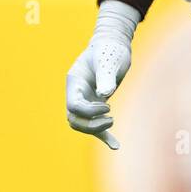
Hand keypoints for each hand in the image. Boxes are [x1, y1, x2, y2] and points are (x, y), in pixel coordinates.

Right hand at [66, 0, 140, 149]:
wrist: (114, 45)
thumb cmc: (111, 49)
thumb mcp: (109, 60)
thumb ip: (106, 76)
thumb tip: (105, 94)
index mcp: (75, 81)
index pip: (73, 105)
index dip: (89, 111)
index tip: (108, 107)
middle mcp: (77, 92)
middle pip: (74, 118)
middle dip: (90, 124)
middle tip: (111, 119)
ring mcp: (85, 99)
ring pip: (81, 124)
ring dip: (95, 131)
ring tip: (113, 128)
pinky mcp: (96, 104)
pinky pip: (95, 123)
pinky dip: (104, 135)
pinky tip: (116, 146)